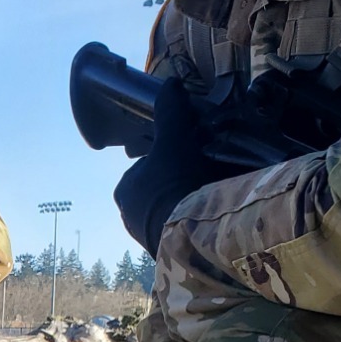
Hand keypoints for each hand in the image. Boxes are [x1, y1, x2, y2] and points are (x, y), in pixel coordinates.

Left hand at [112, 79, 229, 254]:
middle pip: (162, 191)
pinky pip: (182, 233)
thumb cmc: (176, 182)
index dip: (173, 160)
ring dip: (190, 206)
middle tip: (209, 178)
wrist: (190, 235)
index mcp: (125, 190)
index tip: (195, 158)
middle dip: (182, 185)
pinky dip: (195, 225)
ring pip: (172, 212)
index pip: (149, 168)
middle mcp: (129, 216)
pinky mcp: (166, 257)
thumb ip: (171, 113)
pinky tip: (213, 221)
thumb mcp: (175, 141)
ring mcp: (146, 239)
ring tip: (215, 199)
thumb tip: (171, 83)